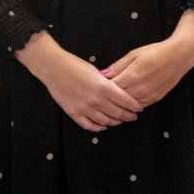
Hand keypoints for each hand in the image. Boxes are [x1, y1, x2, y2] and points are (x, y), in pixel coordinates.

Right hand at [16, 33, 140, 131]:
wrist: (54, 68)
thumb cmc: (76, 66)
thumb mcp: (98, 73)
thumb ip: (108, 85)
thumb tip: (119, 94)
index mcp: (104, 88)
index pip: (126, 101)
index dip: (134, 107)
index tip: (139, 109)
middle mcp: (96, 100)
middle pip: (118, 113)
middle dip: (128, 116)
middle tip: (133, 117)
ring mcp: (84, 108)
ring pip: (105, 121)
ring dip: (115, 122)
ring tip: (120, 121)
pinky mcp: (73, 113)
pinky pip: (89, 125)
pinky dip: (98, 127)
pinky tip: (103, 126)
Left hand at [104, 10, 193, 108]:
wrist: (179, 56)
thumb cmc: (156, 52)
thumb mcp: (133, 55)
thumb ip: (117, 66)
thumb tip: (102, 74)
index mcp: (131, 76)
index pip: (110, 88)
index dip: (102, 88)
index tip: (96, 88)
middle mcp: (139, 89)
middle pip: (117, 99)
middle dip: (108, 98)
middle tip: (100, 98)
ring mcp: (148, 95)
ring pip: (128, 105)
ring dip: (119, 105)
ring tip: (111, 104)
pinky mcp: (155, 98)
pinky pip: (139, 106)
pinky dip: (131, 106)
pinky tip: (126, 104)